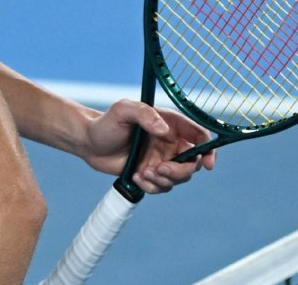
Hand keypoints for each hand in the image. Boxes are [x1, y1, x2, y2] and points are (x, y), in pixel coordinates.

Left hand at [81, 98, 216, 193]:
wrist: (87, 141)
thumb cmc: (106, 122)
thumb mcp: (122, 110)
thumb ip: (144, 113)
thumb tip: (165, 130)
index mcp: (170, 125)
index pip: (200, 137)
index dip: (209, 150)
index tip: (207, 164)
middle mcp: (170, 143)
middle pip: (193, 163)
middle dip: (180, 170)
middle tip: (159, 168)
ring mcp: (161, 160)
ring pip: (179, 178)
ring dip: (163, 179)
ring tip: (142, 172)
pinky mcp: (151, 173)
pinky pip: (162, 186)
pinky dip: (152, 186)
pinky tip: (135, 176)